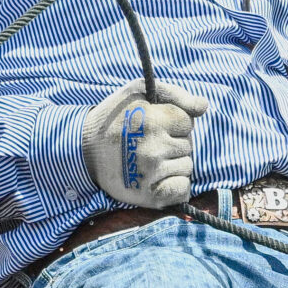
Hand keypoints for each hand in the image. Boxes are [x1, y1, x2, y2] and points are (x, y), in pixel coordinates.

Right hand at [82, 82, 209, 207]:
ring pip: (187, 167)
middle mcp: (152, 148)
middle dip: (174, 144)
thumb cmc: (114, 117)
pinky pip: (182, 190)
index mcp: (151, 120)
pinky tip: (160, 178)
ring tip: (150, 161)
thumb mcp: (138, 92)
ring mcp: (151, 174)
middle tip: (149, 144)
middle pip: (188, 146)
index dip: (174, 123)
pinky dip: (176, 186)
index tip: (155, 125)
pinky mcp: (149, 195)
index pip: (187, 122)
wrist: (84, 151)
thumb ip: (175, 94)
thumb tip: (204, 106)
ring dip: (174, 164)